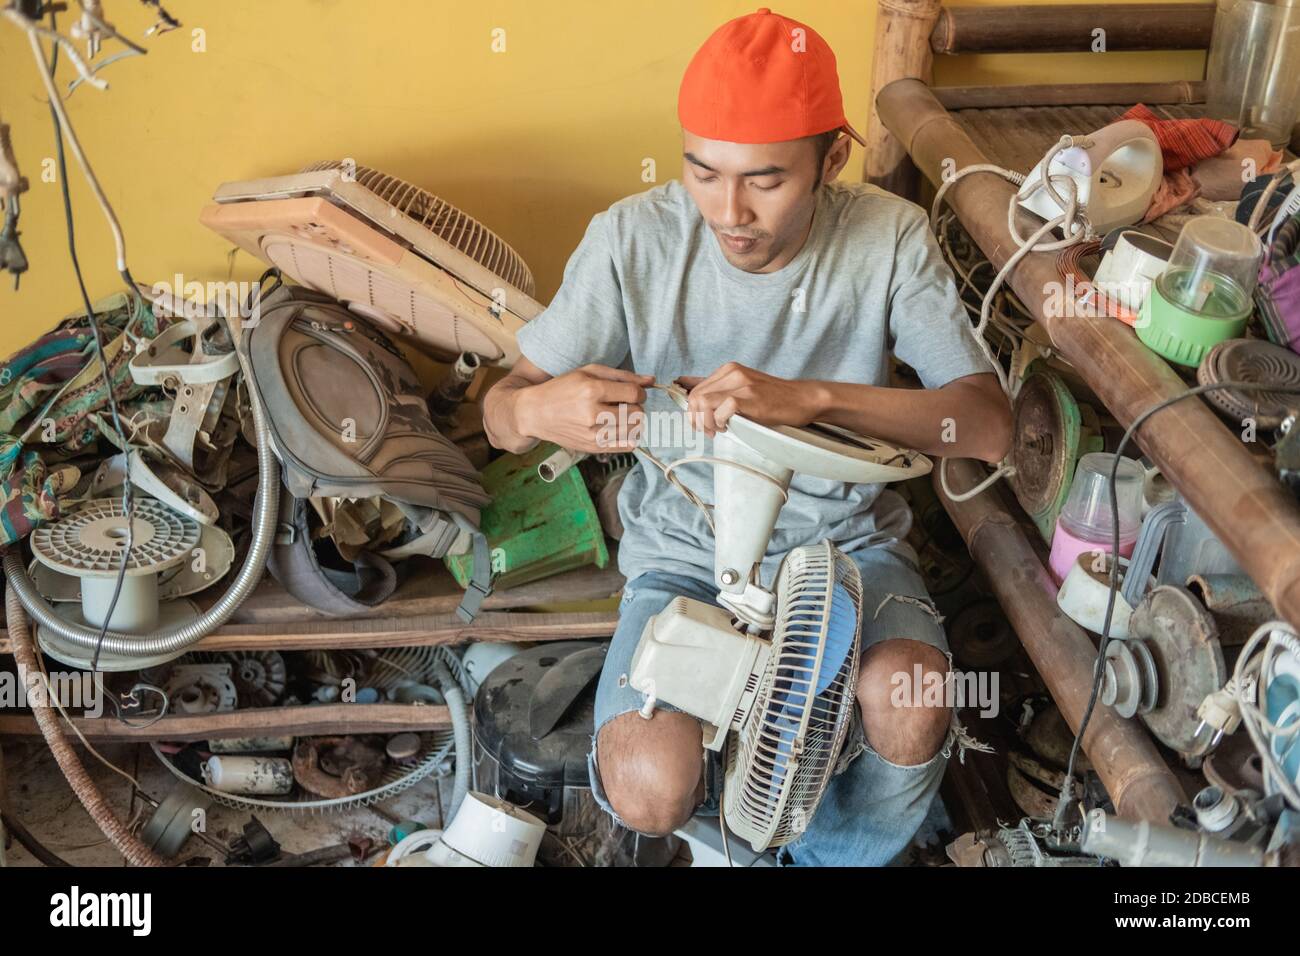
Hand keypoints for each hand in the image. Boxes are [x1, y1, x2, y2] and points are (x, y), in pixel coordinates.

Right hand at [517, 364, 653, 453]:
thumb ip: (622, 375)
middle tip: (623, 403)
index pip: (634, 395)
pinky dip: (629, 436)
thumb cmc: (562, 388)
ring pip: (634, 430)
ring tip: (619, 415)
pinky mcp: (593, 448)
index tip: (631, 392)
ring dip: (633, 421)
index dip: (639, 392)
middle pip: (637, 413)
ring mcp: (593, 435)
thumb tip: (652, 380)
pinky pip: (627, 445)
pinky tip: (617, 427)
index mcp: (591, 390)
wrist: (535, 413)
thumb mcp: (588, 371)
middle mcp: (593, 414)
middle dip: (635, 407)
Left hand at [677, 362, 821, 436]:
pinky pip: (721, 410)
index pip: (693, 389)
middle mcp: (732, 373)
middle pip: (695, 397)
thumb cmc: (772, 398)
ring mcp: (741, 384)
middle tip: (709, 431)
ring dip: (706, 422)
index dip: (692, 411)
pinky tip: (728, 427)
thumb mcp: (741, 387)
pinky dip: (719, 422)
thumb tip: (685, 386)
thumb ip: (717, 388)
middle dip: (695, 419)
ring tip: (718, 430)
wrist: (801, 399)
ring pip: (703, 402)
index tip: (700, 423)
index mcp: (728, 370)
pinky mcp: (749, 397)